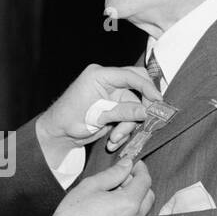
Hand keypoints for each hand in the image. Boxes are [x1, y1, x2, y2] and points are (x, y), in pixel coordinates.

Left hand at [35, 64, 162, 165]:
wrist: (58, 135)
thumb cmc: (68, 121)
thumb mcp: (97, 117)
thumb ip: (122, 112)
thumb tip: (147, 111)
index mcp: (100, 75)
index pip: (130, 75)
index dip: (147, 87)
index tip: (158, 101)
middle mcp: (107, 80)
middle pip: (137, 84)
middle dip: (142, 105)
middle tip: (147, 119)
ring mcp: (111, 93)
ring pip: (134, 105)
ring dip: (129, 125)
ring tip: (116, 138)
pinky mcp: (113, 106)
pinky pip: (128, 114)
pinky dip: (124, 128)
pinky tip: (114, 140)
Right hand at [46, 159, 154, 215]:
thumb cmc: (72, 215)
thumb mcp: (91, 186)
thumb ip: (113, 173)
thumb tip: (127, 164)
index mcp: (128, 204)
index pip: (145, 181)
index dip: (141, 170)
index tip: (135, 165)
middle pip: (148, 198)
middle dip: (139, 186)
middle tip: (122, 182)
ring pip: (140, 215)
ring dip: (132, 205)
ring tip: (110, 202)